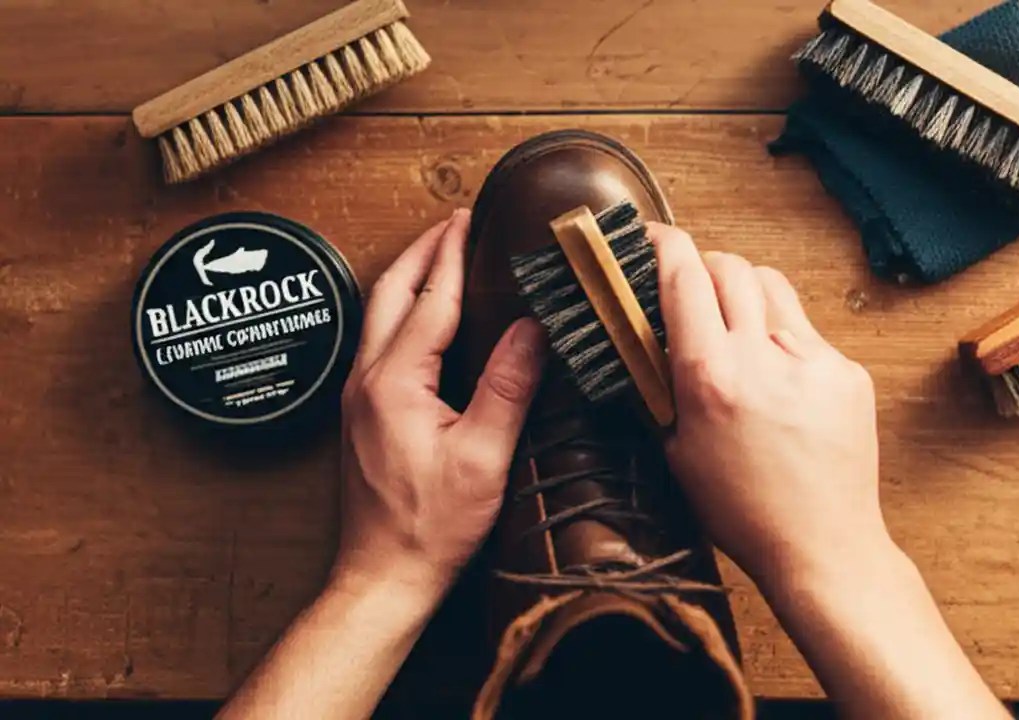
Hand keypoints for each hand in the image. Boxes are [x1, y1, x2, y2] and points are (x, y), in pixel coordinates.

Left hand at [333, 209, 546, 607]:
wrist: (382, 577)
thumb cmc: (429, 527)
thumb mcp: (482, 457)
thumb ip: (508, 387)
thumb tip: (532, 330)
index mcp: (394, 381)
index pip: (431, 299)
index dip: (453, 257)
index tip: (470, 221)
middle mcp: (366, 379)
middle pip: (390, 293)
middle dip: (422, 252)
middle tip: (454, 225)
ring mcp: (358, 397)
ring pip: (379, 316)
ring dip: (409, 279)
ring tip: (441, 257)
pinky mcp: (362, 415)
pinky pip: (379, 343)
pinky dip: (403, 312)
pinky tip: (426, 319)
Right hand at [649, 223, 891, 590]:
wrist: (822, 545)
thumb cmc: (742, 510)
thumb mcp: (677, 450)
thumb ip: (662, 386)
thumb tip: (645, 337)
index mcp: (712, 377)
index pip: (684, 277)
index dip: (664, 246)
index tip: (652, 237)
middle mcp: (764, 358)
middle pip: (730, 267)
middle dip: (705, 267)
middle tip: (692, 288)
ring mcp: (814, 361)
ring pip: (773, 287)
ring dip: (746, 293)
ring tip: (737, 328)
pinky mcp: (847, 371)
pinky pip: (807, 330)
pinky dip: (784, 339)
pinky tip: (779, 381)